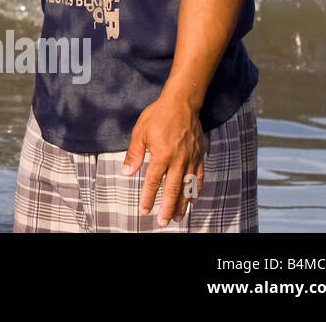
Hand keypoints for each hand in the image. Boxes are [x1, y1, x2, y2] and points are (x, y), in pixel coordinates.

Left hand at [121, 93, 206, 226]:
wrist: (182, 103)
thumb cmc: (158, 116)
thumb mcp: (140, 132)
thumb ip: (134, 154)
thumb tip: (126, 172)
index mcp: (162, 154)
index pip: (153, 181)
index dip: (148, 198)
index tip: (144, 211)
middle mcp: (178, 160)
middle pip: (173, 189)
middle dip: (167, 208)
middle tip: (164, 222)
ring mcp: (191, 159)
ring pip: (187, 187)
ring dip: (182, 204)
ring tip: (178, 217)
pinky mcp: (199, 156)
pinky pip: (199, 177)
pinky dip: (196, 191)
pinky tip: (192, 200)